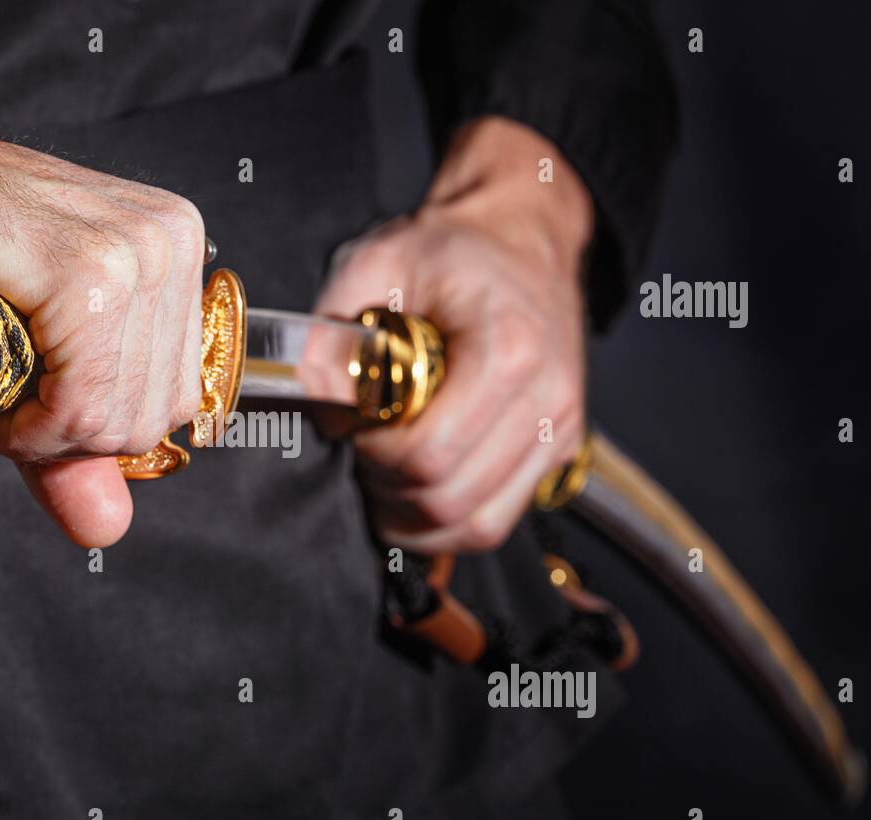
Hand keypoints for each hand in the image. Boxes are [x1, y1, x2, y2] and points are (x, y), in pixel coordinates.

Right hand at [0, 54, 204, 547]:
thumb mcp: (25, 363)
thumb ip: (74, 446)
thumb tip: (108, 526)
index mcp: (173, 252)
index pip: (174, 399)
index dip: (95, 423)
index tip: (34, 391)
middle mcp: (172, 244)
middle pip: (156, 416)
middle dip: (70, 430)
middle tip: (2, 379)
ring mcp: (140, 254)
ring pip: (122, 419)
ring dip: (40, 426)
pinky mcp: (92, 274)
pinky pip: (81, 404)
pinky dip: (24, 420)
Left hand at [314, 118, 593, 552]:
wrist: (521, 242)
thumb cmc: (451, 254)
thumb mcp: (377, 263)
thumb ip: (333, 331)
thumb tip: (312, 402)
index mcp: (508, 350)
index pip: (429, 453)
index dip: (373, 455)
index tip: (352, 427)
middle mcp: (546, 398)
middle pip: (450, 498)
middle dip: (387, 490)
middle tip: (362, 453)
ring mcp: (558, 431)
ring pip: (476, 527)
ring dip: (414, 520)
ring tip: (384, 479)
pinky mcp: (556, 451)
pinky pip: (496, 523)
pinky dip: (446, 527)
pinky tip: (413, 497)